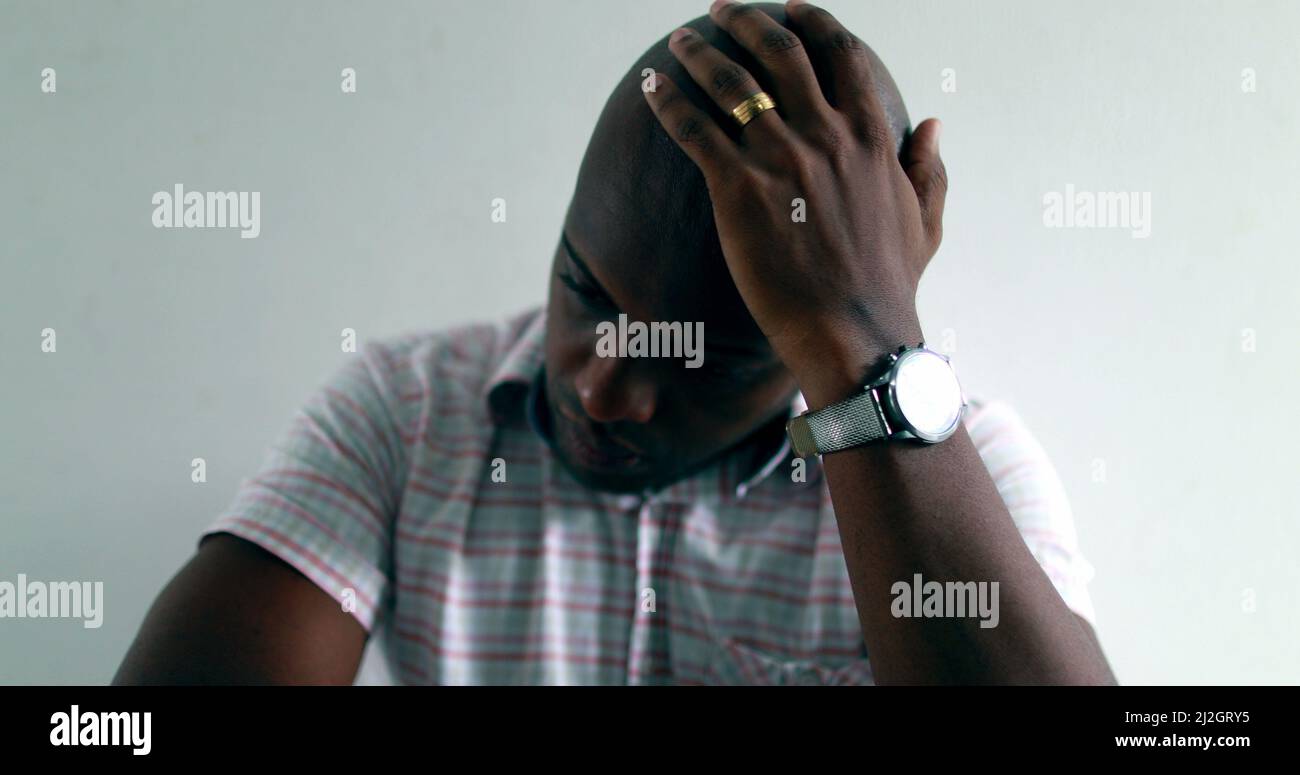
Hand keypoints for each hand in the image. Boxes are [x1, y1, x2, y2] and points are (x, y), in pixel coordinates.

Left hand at [644, 0, 947, 405]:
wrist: (852, 331)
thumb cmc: (888, 286)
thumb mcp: (925, 221)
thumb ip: (928, 168)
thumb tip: (932, 123)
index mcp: (873, 137)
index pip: (842, 56)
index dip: (815, 22)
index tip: (793, 7)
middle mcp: (826, 135)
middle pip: (780, 54)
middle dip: (747, 21)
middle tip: (723, 9)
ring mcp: (781, 158)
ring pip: (731, 82)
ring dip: (700, 52)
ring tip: (680, 41)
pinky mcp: (738, 188)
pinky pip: (694, 128)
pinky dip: (669, 101)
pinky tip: (651, 85)